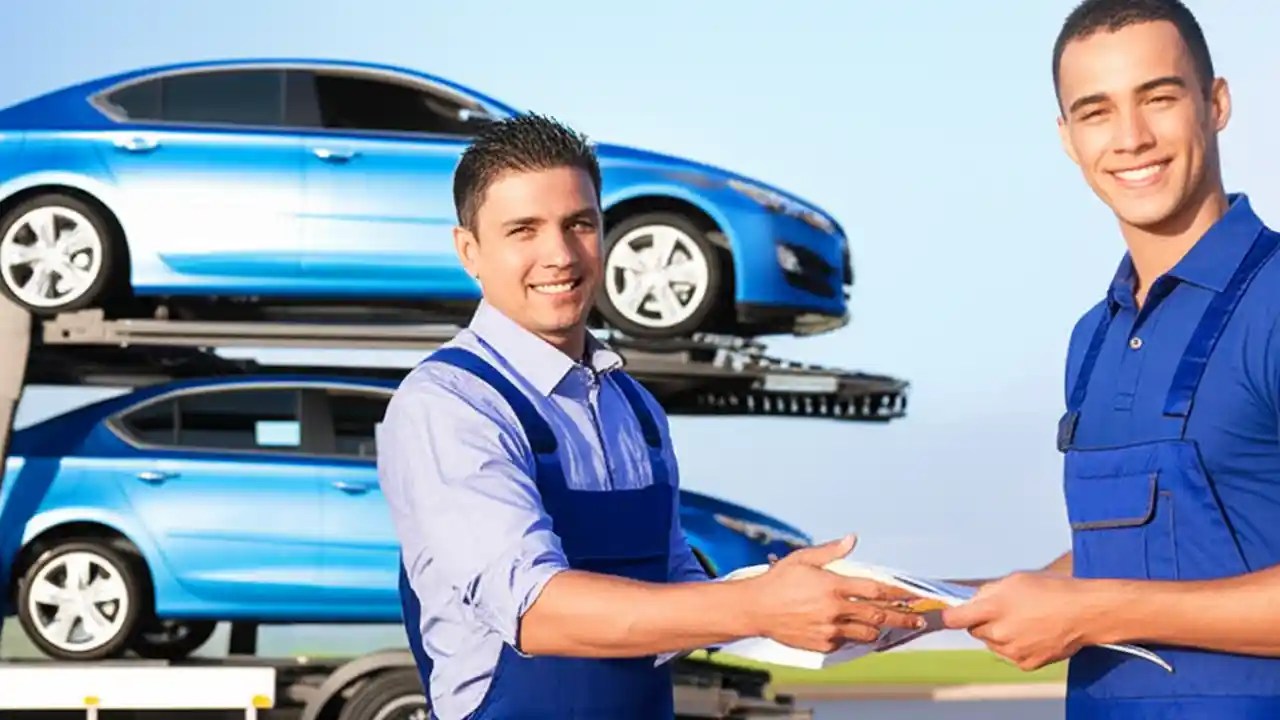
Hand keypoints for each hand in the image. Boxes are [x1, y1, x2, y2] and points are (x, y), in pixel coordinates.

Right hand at [746, 534, 926, 652]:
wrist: (755, 609)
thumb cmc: (778, 581)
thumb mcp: (802, 559)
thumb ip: (831, 551)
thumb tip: (852, 539)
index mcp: (833, 586)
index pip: (875, 590)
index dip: (897, 593)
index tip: (913, 595)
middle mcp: (834, 609)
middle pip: (878, 615)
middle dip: (902, 618)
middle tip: (918, 619)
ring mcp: (829, 629)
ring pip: (867, 633)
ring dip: (880, 629)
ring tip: (890, 626)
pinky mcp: (822, 644)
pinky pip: (847, 642)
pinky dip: (855, 636)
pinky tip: (859, 631)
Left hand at [941, 571, 1093, 670]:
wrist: (1085, 612)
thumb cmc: (1054, 590)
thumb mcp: (1016, 579)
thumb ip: (989, 591)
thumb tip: (974, 599)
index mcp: (994, 607)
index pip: (956, 618)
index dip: (951, 616)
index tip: (950, 615)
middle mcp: (1000, 631)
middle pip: (976, 630)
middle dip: (983, 621)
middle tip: (1005, 611)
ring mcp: (1013, 650)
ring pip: (993, 644)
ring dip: (1000, 635)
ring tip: (1024, 621)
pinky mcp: (1026, 662)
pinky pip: (1011, 655)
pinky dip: (1017, 646)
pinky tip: (1034, 634)